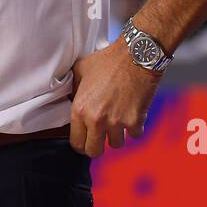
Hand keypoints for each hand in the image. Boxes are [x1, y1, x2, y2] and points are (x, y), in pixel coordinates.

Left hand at [68, 39, 160, 156]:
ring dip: (117, 135)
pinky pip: (135, 135)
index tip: (87, 139)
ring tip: (118, 120)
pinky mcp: (135, 121)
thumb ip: (73, 89)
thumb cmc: (107, 60)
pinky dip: (135, 128)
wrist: (136, 55)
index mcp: (80, 110)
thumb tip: (70, 100)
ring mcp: (117, 122)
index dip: (81, 143)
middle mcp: (97, 120)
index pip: (76, 143)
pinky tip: (132, 114)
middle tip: (102, 137)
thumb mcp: (80, 70)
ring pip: (116, 145)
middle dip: (98, 146)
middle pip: (94, 151)